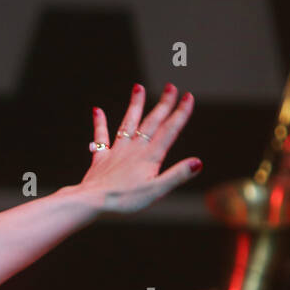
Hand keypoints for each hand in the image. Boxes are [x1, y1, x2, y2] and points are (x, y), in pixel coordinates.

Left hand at [79, 84, 199, 212]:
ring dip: (134, 105)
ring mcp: (117, 152)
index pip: (169, 130)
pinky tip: (97, 110)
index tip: (188, 97)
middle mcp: (134, 149)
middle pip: (151, 122)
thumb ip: (177, 175)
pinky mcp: (101, 158)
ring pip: (128, 123)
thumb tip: (198, 162)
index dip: (181, 113)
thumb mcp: (156, 191)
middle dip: (163, 104)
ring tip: (138, 87)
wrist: (92, 202)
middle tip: (171, 86)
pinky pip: (100, 137)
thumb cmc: (124, 200)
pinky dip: (99, 123)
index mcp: (150, 156)